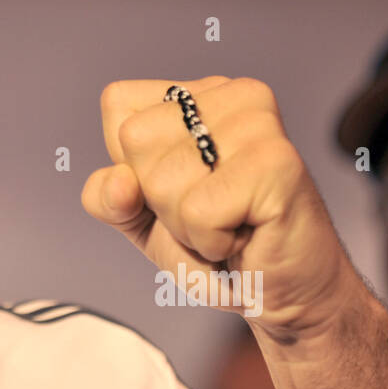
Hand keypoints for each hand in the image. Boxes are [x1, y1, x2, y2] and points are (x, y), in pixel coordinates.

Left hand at [82, 76, 360, 341]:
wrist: (280, 294)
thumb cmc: (216, 248)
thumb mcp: (140, 219)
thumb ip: (107, 196)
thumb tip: (119, 181)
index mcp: (197, 94)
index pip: (117, 104)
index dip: (129, 163)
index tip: (177, 187)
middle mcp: (232, 95)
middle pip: (134, 139)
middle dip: (159, 199)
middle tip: (209, 214)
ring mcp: (257, 124)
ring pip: (163, 180)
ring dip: (188, 227)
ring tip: (230, 226)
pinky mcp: (277, 163)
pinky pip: (198, 212)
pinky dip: (212, 242)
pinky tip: (246, 236)